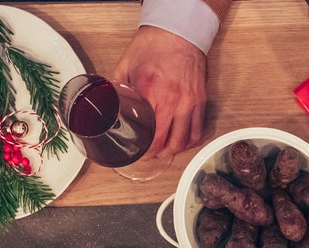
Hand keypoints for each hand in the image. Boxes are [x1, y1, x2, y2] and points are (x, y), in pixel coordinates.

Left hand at [113, 26, 207, 157]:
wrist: (178, 32)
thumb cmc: (154, 45)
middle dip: (158, 154)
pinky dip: (190, 140)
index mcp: (153, 92)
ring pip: (185, 140)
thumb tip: (108, 102)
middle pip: (169, 143)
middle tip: (149, 154)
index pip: (151, 135)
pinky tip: (182, 141)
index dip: (144, 151)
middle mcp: (174, 101)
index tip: (138, 153)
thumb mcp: (127, 64)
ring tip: (164, 151)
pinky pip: (198, 129)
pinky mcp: (200, 100)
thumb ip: (118, 86)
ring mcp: (190, 102)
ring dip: (174, 150)